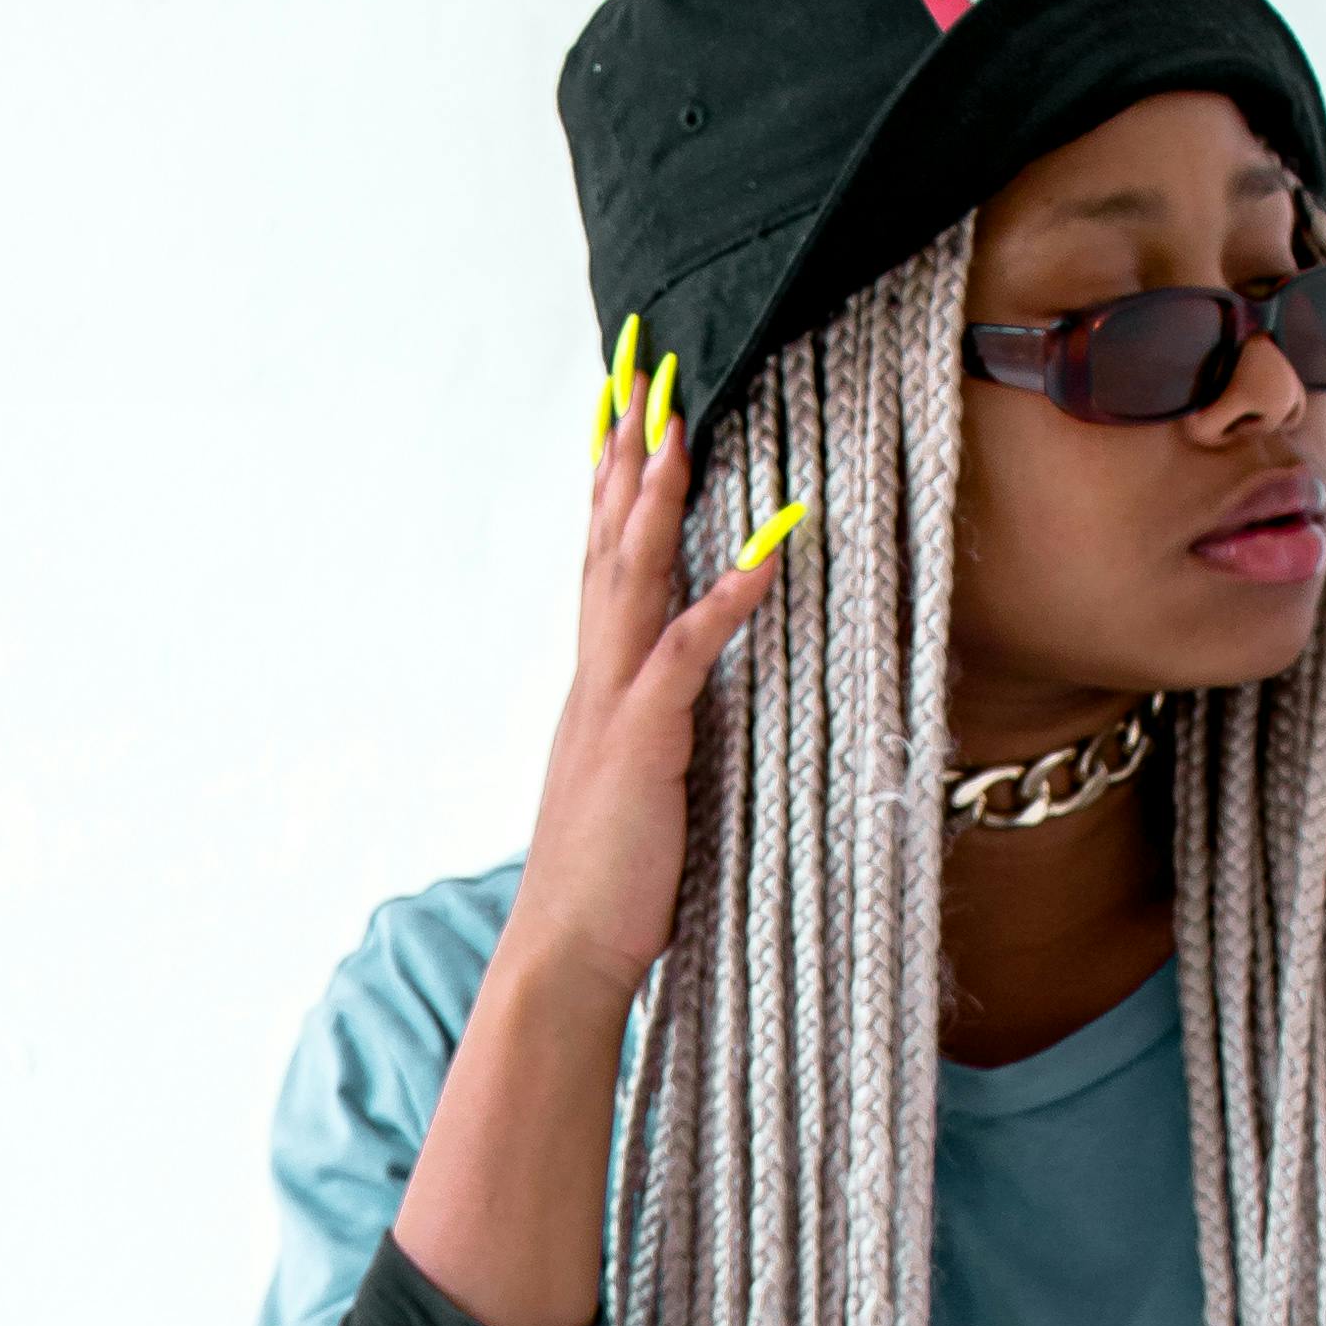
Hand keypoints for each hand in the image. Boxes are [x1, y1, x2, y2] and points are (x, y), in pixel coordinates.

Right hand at [507, 319, 804, 1019]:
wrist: (565, 953)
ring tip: (677, 422)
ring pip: (632, 579)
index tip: (626, 414)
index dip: (614, 486)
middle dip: (627, 456)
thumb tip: (684, 689)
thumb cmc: (608, 882)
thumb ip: (656, 725)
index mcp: (599, 687)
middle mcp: (598, 681)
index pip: (604, 563)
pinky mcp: (645, 747)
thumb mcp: (636, 784)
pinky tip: (760, 554)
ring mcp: (616, 709)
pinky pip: (685, 657)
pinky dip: (722, 601)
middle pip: (608, 545)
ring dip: (657, 499)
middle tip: (641, 372)